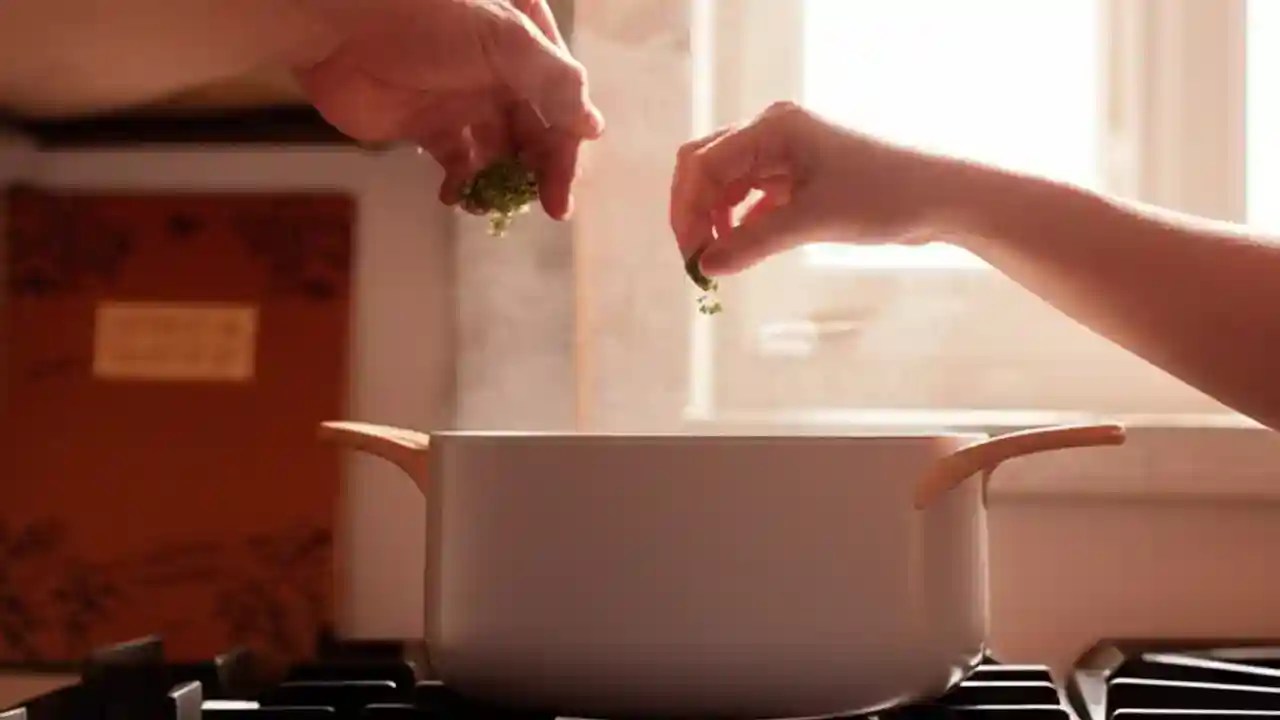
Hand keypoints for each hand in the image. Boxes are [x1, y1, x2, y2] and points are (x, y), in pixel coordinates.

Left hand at [291, 0, 604, 219]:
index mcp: (527, 45)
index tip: (560, 195)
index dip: (566, 153)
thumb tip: (593, 128)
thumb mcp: (503, 40)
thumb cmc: (425, 15)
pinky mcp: (428, 127)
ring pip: (501, 155)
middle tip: (543, 209)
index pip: (563, 106)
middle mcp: (501, 74)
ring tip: (491, 203)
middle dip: (540, 174)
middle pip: (537, 135)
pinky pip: (460, 167)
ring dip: (503, 184)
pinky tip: (456, 197)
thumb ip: (554, 82)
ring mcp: (464, 101)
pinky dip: (464, 187)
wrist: (336, 21)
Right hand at [670, 101, 960, 275]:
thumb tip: (706, 265)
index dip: (687, 210)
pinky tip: (744, 251)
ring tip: (720, 261)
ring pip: (726, 185)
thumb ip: (755, 242)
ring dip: (716, 220)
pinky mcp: (799, 177)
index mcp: (774, 127)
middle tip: (697, 259)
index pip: (704, 162)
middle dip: (694, 212)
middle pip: (706, 167)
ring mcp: (785, 154)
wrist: (943, 197)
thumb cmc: (887, 196)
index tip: (692, 256)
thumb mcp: (815, 221)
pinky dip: (740, 224)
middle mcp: (773, 133)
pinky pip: (751, 198)